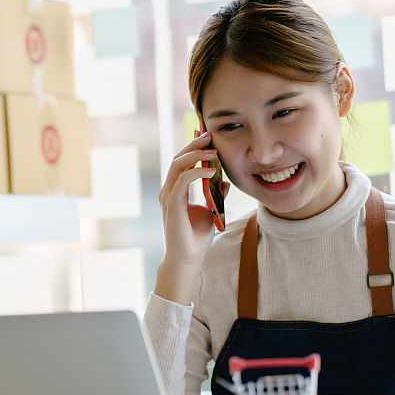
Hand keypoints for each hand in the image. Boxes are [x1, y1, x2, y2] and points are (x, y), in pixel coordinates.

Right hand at [153, 131, 228, 301]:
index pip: (182, 163)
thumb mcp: (211, 211)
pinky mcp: (172, 204)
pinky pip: (182, 181)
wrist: (188, 259)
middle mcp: (168, 191)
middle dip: (194, 144)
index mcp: (175, 191)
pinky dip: (196, 172)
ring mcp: (168, 197)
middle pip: (178, 159)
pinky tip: (211, 171)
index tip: (207, 137)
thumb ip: (215, 195)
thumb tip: (225, 181)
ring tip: (212, 150)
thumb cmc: (196, 238)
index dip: (193, 148)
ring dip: (195, 155)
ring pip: (177, 165)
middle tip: (209, 134)